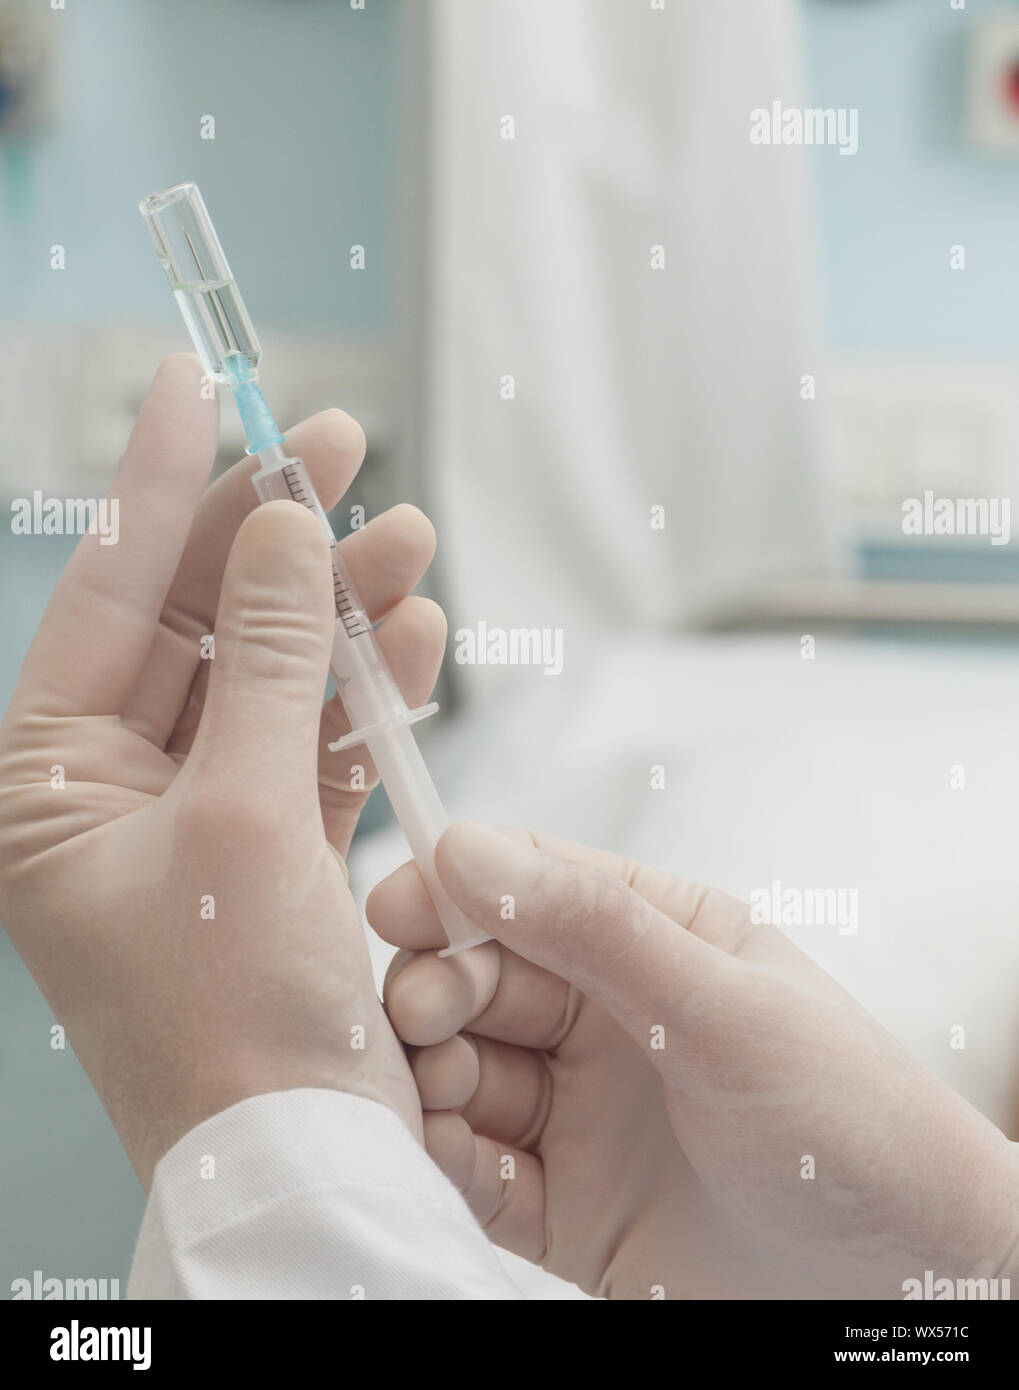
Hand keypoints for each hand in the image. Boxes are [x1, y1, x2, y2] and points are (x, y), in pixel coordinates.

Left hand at [0, 356, 442, 1185]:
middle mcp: (105, 789)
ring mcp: (192, 813)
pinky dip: (364, 689)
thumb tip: (282, 528)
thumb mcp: (243, 813)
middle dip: (273, 537)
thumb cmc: (232, 1016)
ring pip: (267, 672)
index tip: (198, 375)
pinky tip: (410, 638)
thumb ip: (266, 658)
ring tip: (404, 544)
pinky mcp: (266, 845)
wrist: (304, 1154)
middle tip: (335, 447)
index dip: (160, 477)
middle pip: (196, 619)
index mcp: (43, 782)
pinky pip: (313, 737)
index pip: (106, 592)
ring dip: (337, 609)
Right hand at [369, 823, 1017, 1298]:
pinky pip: (477, 1168)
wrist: (897, 1286)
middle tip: (422, 1013)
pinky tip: (445, 1152)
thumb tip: (468, 850)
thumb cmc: (846, 1121)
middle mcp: (608, 1016)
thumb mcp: (725, 1008)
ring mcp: (581, 1109)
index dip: (459, 888)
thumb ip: (597, 930)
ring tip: (434, 1087)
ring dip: (433, 1071)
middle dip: (439, 986)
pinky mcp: (563, 1201)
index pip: (535, 885)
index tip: (397, 905)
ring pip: (466, 1068)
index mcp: (657, 939)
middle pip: (482, 976)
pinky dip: (446, 1157)